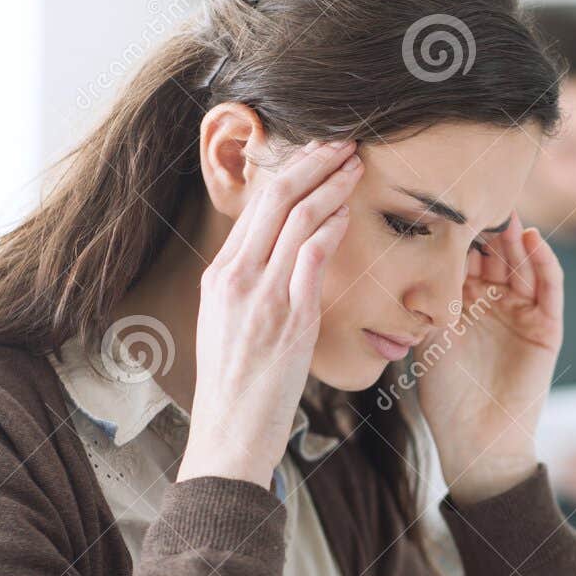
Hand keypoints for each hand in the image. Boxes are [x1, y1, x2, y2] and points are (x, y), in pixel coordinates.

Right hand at [179, 140, 360, 486]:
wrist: (229, 434)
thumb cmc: (237, 389)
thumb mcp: (230, 327)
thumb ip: (252, 289)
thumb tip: (281, 262)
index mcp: (220, 275)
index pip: (255, 205)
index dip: (290, 171)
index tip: (317, 154)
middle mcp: (235, 277)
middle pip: (273, 197)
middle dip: (312, 162)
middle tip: (343, 142)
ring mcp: (261, 295)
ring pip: (295, 218)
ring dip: (330, 185)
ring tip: (355, 165)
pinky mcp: (287, 318)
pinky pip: (310, 257)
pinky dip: (331, 226)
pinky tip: (348, 209)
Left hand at [415, 214, 563, 504]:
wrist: (476, 441)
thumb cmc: (445, 399)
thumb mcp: (426, 340)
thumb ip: (422, 301)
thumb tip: (398, 257)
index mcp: (463, 304)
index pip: (462, 257)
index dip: (454, 232)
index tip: (439, 201)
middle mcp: (494, 303)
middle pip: (495, 253)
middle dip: (486, 227)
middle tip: (474, 197)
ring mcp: (523, 313)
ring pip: (522, 264)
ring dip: (514, 237)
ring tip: (502, 212)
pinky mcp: (546, 328)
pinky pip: (550, 288)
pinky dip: (544, 262)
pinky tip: (531, 239)